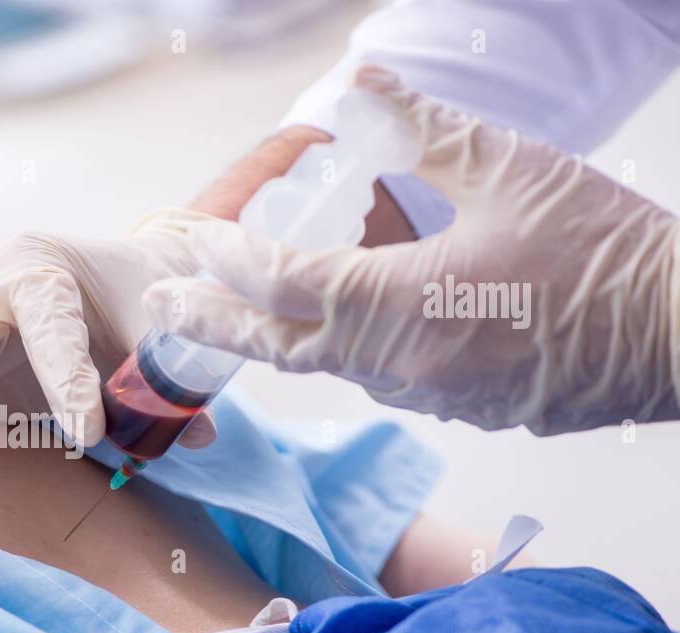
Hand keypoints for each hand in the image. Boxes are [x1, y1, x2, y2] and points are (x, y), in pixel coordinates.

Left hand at [145, 66, 679, 434]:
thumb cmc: (603, 249)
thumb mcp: (512, 170)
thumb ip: (423, 132)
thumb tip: (364, 87)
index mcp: (396, 304)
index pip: (281, 282)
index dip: (227, 258)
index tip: (187, 240)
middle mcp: (397, 363)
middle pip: (282, 343)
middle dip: (216, 324)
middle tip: (164, 310)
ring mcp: (428, 395)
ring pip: (335, 361)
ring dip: (293, 327)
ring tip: (257, 294)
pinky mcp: (461, 409)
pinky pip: (387, 374)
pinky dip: (358, 339)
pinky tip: (368, 305)